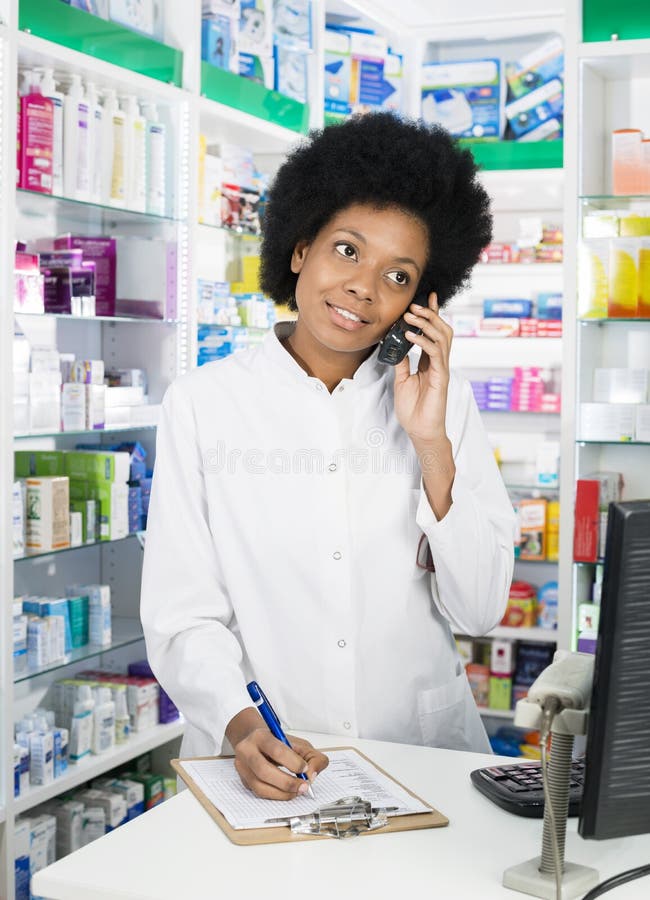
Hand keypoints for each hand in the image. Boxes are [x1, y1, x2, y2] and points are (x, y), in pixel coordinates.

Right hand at [227, 708, 328, 798]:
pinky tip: (286, 793)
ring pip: (259, 786)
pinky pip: (259, 793)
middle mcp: (247, 751)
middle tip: (303, 786)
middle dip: (287, 782)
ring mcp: (242, 767)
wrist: (257, 742)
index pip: (276, 750)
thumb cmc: (279, 743)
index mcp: (261, 736)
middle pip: (263, 770)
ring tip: (297, 791)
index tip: (305, 769)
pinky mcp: (244, 781)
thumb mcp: (300, 744)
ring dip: (281, 793)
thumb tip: (312, 775)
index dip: (293, 762)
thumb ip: (313, 757)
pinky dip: (275, 796)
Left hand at [393, 291, 452, 449]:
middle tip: (414, 305)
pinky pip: (435, 353)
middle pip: (442, 330)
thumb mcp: (402, 380)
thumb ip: (402, 362)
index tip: (428, 298)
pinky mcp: (441, 377)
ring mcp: (441, 368)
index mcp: (430, 361)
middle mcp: (438, 362)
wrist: (420, 429)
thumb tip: (395, 345)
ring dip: (427, 323)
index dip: (433, 314)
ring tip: (411, 316)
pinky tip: (411, 335)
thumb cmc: (414, 409)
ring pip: (442, 337)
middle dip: (430, 314)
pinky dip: (423, 341)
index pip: (434, 332)